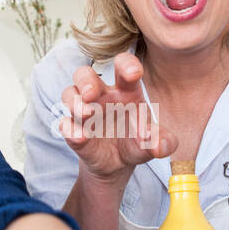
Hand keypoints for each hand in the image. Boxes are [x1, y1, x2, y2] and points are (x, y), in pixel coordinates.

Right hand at [58, 53, 179, 184]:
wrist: (119, 164)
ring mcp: (85, 112)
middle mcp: (102, 96)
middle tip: (92, 93)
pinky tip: (79, 136)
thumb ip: (163, 142)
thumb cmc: (137, 142)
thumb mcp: (153, 142)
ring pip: (70, 94)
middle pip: (85, 75)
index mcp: (126, 90)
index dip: (126, 64)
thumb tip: (160, 146)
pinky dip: (69, 129)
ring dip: (75, 103)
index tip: (134, 73)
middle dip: (86, 81)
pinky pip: (65, 124)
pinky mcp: (74, 131)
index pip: (123, 67)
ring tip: (87, 114)